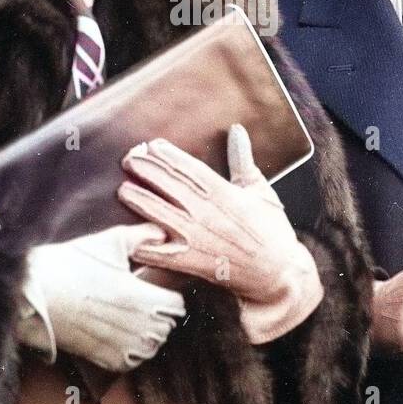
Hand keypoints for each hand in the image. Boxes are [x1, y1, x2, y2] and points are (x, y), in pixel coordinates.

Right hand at [23, 223, 186, 372]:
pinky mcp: (101, 357)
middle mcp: (134, 325)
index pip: (177, 305)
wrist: (32, 291)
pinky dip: (131, 353)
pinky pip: (130, 363)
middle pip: (167, 327)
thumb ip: (141, 236)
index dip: (169, 295)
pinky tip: (120, 336)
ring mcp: (118, 344)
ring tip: (133, 320)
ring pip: (151, 348)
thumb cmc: (70, 263)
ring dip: (148, 336)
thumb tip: (163, 231)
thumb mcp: (109, 242)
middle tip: (145, 302)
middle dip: (160, 315)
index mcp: (140, 296)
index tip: (157, 288)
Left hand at [118, 125, 322, 343]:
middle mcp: (209, 214)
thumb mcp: (259, 190)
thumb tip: (237, 130)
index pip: (191, 169)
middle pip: (172, 188)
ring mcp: (200, 239)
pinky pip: (164, 255)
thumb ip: (243, 159)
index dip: (170, 156)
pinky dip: (146, 247)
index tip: (153, 145)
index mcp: (225, 194)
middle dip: (149, 172)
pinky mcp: (194, 263)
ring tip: (123, 190)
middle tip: (129, 159)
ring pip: (163, 216)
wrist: (278, 273)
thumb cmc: (271, 230)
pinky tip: (129, 238)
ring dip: (142, 202)